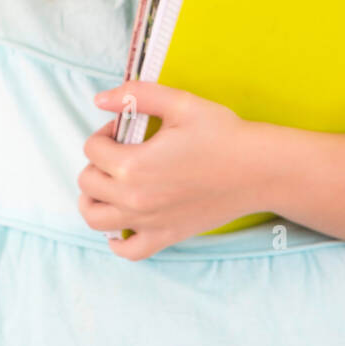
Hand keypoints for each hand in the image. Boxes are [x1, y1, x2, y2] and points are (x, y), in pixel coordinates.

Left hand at [78, 80, 268, 259]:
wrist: (257, 170)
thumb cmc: (222, 133)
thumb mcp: (180, 102)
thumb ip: (136, 95)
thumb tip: (99, 99)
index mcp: (134, 165)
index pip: (92, 149)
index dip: (105, 132)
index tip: (125, 128)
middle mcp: (135, 199)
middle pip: (87, 182)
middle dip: (97, 161)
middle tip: (122, 150)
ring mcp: (149, 222)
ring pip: (95, 218)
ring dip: (93, 199)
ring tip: (111, 182)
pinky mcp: (166, 236)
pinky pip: (127, 251)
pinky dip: (115, 239)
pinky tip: (122, 220)